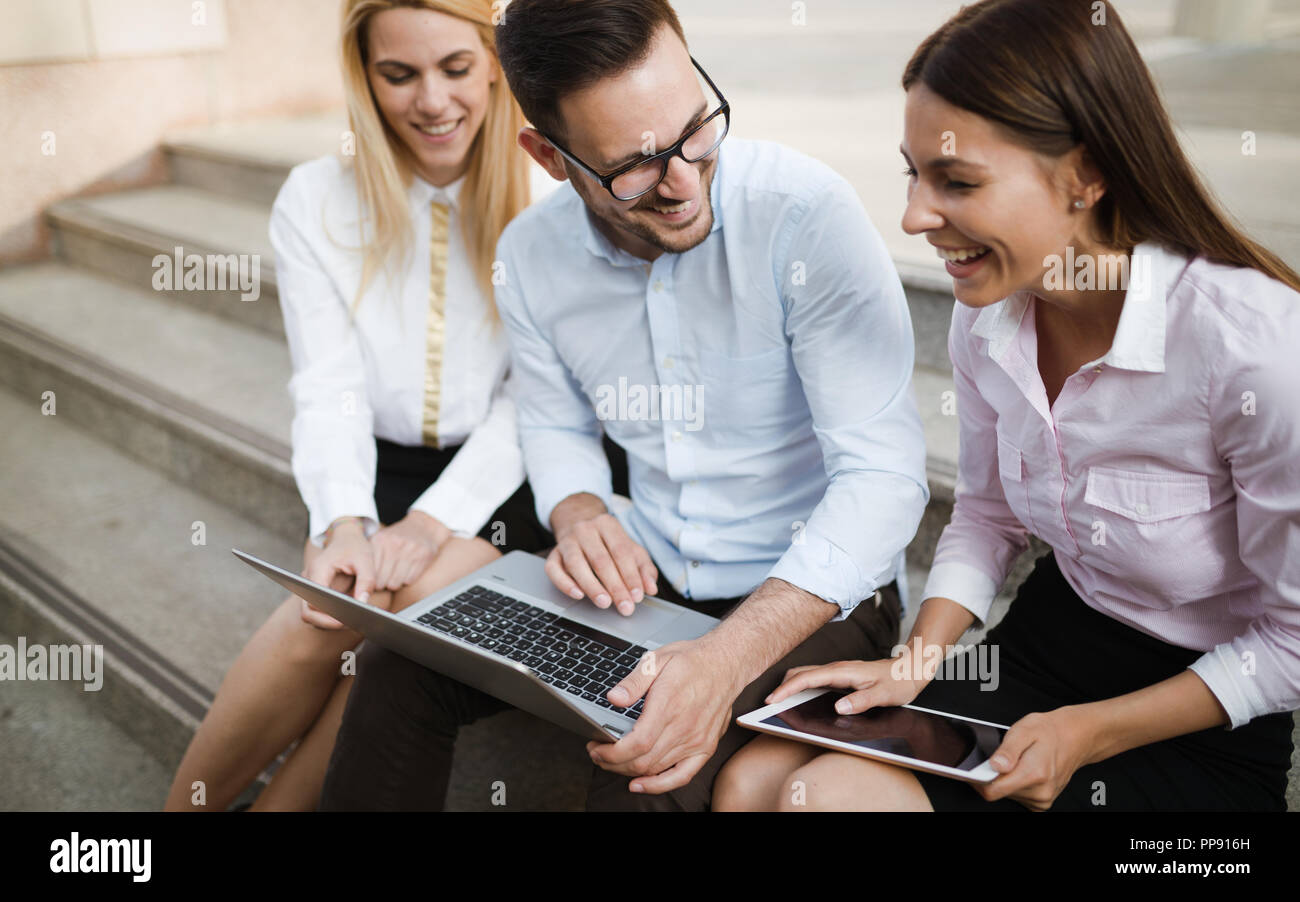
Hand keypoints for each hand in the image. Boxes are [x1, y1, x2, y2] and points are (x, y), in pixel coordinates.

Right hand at [301, 519, 377, 628]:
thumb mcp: (366, 559)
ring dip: (328, 621)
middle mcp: (309, 579)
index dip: (326, 615)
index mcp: (318, 569)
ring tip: (351, 621)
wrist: (345, 537)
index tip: (344, 620)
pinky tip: (348, 615)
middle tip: (349, 624)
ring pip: (312, 613)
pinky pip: (318, 609)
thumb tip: (362, 604)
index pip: (313, 601)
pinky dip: (330, 616)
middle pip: (308, 612)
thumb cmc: (354, 546)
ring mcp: (309, 586)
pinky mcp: (315, 592)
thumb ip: (366, 581)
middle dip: (326, 623)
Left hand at [369, 511, 449, 592]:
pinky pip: (409, 581)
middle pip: (381, 580)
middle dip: (381, 584)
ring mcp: (410, 550)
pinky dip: (406, 581)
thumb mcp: (381, 539)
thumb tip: (360, 579)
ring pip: (395, 583)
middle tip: (383, 581)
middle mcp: (394, 544)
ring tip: (394, 577)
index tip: (372, 581)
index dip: (370, 580)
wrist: (423, 525)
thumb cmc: (397, 537)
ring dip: (393, 584)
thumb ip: (370, 556)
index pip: (369, 571)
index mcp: (380, 540)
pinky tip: (405, 573)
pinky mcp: (423, 557)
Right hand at [546, 494, 657, 615]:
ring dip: (591, 586)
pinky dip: (565, 584)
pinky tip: (578, 595)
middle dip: (615, 586)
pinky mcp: (553, 554)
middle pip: (600, 560)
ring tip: (604, 603)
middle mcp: (585, 529)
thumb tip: (650, 588)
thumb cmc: (609, 542)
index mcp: (608, 524)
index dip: (630, 575)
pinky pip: (554, 570)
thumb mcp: (631, 549)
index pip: (621, 551)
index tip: (637, 596)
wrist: (578, 523)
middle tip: (624, 606)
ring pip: (576, 564)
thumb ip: (644, 568)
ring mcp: (566, 541)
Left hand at [585, 637, 743, 793]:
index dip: (612, 753)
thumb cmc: (691, 661)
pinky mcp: (705, 748)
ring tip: (613, 762)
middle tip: (598, 754)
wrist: (725, 663)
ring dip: (629, 771)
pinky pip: (682, 776)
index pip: (637, 743)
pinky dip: (659, 785)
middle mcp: (684, 727)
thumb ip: (634, 681)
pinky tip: (642, 784)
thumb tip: (614, 697)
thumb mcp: (656, 659)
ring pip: (656, 769)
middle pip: (642, 760)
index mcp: (669, 705)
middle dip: (613, 763)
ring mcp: (696, 741)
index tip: (597, 749)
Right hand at [765, 650, 934, 713]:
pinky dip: (801, 685)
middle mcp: (837, 668)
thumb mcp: (884, 695)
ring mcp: (838, 671)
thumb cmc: (899, 682)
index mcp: (843, 672)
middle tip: (768, 704)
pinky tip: (799, 696)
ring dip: (790, 685)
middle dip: (782, 686)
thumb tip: (837, 707)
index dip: (787, 689)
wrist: (911, 669)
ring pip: (806, 674)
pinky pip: (814, 678)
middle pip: (801, 673)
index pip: (807, 679)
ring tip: (778, 701)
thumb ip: (861, 701)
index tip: (772, 700)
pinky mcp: (841, 675)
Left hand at [976, 706, 1096, 810]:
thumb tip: (995, 765)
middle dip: (995, 776)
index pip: (992, 790)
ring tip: (1017, 761)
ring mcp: (1043, 799)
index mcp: (1033, 773)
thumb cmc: (1048, 731)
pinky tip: (1023, 771)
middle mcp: (1040, 791)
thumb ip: (1008, 750)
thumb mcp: (1023, 730)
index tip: (973, 770)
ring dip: (1006, 780)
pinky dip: (1016, 786)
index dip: (977, 781)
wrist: (1074, 737)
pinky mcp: (1043, 802)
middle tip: (1003, 758)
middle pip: (999, 792)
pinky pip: (1019, 798)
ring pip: (1008, 795)